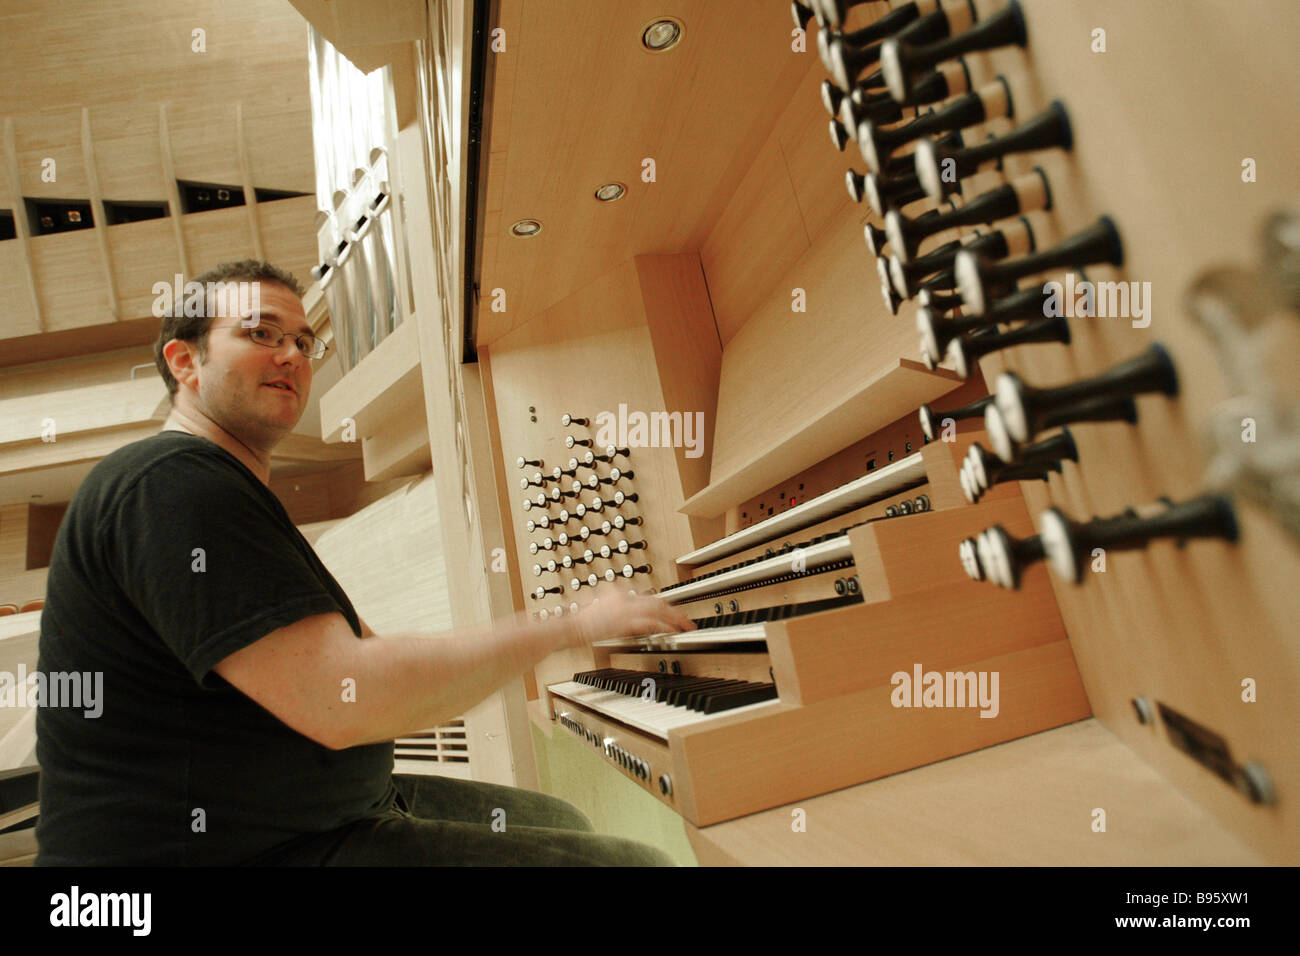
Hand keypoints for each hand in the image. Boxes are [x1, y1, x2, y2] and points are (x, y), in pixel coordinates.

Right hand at [567, 585, 694, 647]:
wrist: (571, 626)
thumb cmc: (580, 621)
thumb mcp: (593, 605)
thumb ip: (602, 598)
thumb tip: (604, 594)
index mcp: (619, 594)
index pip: (647, 597)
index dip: (663, 604)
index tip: (672, 611)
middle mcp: (625, 599)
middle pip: (657, 602)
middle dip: (675, 611)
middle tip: (686, 620)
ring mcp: (626, 610)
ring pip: (659, 610)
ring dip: (675, 618)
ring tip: (685, 626)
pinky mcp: (625, 622)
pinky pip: (651, 623)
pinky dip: (664, 627)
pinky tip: (671, 632)